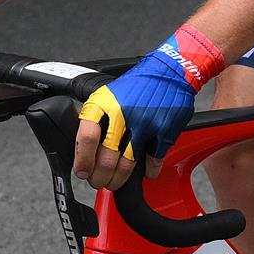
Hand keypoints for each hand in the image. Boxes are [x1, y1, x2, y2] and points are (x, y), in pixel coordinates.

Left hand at [72, 26, 225, 189]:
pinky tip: (144, 170)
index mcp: (103, 104)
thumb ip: (97, 120)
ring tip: (115, 182)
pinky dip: (148, 170)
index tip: (82, 172)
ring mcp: (145, 123)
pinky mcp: (164, 130)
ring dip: (119, 179)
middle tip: (99, 182)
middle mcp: (122, 113)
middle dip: (100, 178)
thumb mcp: (108, 96)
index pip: (86, 138)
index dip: (82, 161)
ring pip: (127, 164)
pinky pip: (152, 161)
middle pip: (106, 158)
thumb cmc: (137, 85)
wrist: (170, 71)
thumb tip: (84, 150)